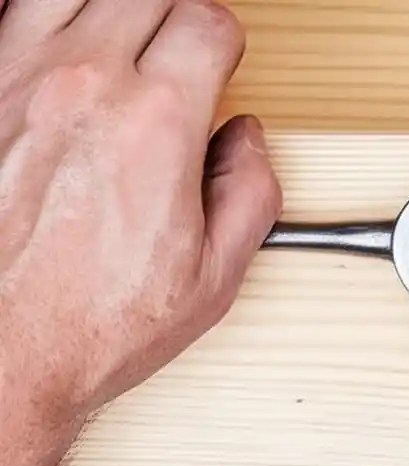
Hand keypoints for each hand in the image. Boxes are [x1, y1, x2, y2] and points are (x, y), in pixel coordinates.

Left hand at [0, 0, 279, 465]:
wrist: (1, 356)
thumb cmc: (87, 324)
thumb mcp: (212, 277)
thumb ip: (250, 193)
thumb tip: (245, 143)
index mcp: (155, 124)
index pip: (208, 22)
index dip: (225, 41)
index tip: (219, 64)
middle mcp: (81, 88)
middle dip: (173, 18)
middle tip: (175, 52)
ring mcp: (15, 82)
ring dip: (108, 8)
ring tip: (117, 41)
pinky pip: (6, 18)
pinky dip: (35, 22)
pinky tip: (53, 47)